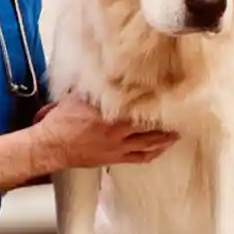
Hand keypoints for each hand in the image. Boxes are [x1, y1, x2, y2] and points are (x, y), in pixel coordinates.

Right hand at [31, 95, 177, 171]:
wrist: (50, 147)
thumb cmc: (61, 121)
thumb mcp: (77, 97)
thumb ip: (95, 88)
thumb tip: (107, 75)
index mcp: (108, 115)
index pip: (139, 107)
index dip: (156, 102)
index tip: (169, 95)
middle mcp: (117, 132)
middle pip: (150, 127)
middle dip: (167, 122)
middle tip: (182, 115)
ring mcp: (117, 148)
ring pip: (149, 144)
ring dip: (165, 138)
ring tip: (178, 132)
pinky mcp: (114, 159)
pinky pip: (140, 158)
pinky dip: (154, 153)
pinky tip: (161, 149)